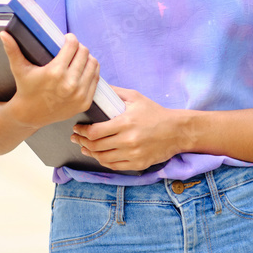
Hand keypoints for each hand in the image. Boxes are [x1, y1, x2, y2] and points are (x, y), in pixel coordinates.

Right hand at [0, 31, 99, 129]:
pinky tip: (83, 69)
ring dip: (88, 58)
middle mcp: (69, 84)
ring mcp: (79, 94)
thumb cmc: (25, 88)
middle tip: (73, 48)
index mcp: (55, 72)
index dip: (71, 39)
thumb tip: (3, 33)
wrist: (31, 115)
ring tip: (79, 57)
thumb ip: (12, 50)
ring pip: (93, 65)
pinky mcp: (85, 102)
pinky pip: (95, 79)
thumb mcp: (19, 69)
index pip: (73, 46)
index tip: (67, 38)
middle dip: (79, 47)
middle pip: (85, 54)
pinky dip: (91, 72)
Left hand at [72, 87, 186, 170]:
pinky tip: (100, 156)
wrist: (177, 131)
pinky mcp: (138, 164)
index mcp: (125, 123)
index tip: (77, 128)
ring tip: (84, 148)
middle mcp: (128, 141)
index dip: (82, 131)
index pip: (95, 132)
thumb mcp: (136, 97)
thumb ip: (115, 93)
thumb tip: (96, 86)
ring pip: (103, 158)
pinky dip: (104, 161)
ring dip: (90, 153)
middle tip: (76, 138)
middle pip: (96, 146)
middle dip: (82, 142)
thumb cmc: (155, 112)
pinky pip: (114, 166)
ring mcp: (133, 154)